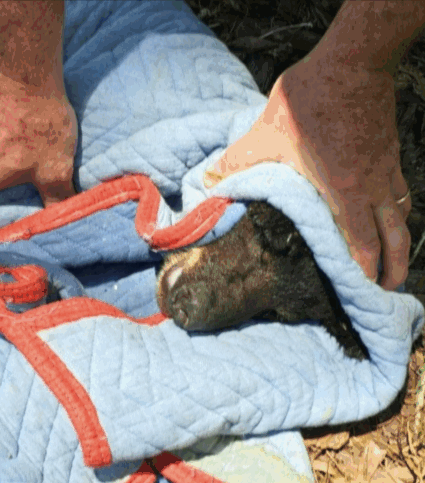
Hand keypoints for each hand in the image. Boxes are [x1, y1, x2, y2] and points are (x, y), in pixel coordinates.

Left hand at [204, 56, 410, 289]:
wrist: (352, 62)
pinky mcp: (390, 152)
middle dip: (393, 269)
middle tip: (386, 291)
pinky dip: (397, 211)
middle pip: (395, 238)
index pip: (361, 245)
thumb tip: (207, 182)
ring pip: (401, 216)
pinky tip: (388, 214)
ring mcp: (385, 169)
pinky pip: (399, 191)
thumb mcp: (261, 137)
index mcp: (343, 192)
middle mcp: (371, 187)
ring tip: (392, 262)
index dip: (363, 273)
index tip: (360, 294)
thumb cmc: (307, 101)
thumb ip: (235, 164)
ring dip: (399, 242)